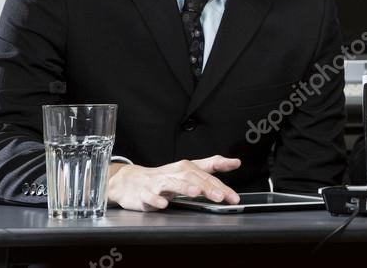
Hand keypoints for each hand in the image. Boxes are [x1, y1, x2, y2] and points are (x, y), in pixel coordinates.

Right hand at [106, 155, 241, 211]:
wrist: (131, 182)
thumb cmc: (164, 177)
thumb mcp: (189, 169)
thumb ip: (212, 165)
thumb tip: (235, 162)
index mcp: (186, 168)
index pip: (207, 177)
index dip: (222, 186)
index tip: (233, 196)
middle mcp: (174, 174)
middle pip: (193, 178)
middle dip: (208, 187)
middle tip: (220, 197)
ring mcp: (158, 183)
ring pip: (172, 183)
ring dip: (185, 187)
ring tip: (197, 192)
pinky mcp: (144, 194)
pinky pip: (150, 196)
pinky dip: (156, 199)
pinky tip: (164, 203)